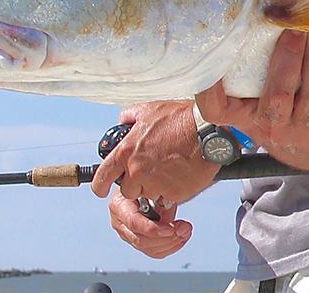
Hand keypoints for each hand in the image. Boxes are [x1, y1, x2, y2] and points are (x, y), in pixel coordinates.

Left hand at [90, 100, 218, 201]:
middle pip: (127, 191)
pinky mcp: (175, 193)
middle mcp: (137, 171)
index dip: (100, 186)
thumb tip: (124, 123)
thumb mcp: (148, 110)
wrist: (208, 130)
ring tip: (170, 170)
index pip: (102, 177)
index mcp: (126, 152)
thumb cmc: (181, 119)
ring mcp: (156, 184)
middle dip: (136, 183)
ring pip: (149, 194)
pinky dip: (173, 189)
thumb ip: (129, 118)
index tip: (101, 190)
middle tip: (151, 171)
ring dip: (156, 186)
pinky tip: (181, 174)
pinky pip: (169, 197)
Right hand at [108, 191, 191, 258]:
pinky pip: (156, 252)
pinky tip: (182, 237)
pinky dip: (172, 246)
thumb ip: (158, 195)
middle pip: (142, 240)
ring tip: (186, 230)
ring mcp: (128, 234)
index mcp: (120, 206)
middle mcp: (120, 223)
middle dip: (167, 237)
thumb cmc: (147, 183)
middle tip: (185, 228)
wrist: (143, 186)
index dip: (152, 229)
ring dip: (173, 242)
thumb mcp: (152, 184)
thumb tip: (166, 205)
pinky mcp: (139, 241)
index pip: (133, 223)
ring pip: (150, 249)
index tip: (171, 229)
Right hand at [196, 30, 308, 170]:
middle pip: (275, 96)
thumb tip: (263, 13)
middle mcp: (272, 129)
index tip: (216, 58)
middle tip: (296, 28)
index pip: (216, 109)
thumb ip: (254, 70)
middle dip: (287, 57)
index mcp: (246, 116)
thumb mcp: (261, 99)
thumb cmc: (286, 111)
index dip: (210, 88)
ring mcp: (305, 134)